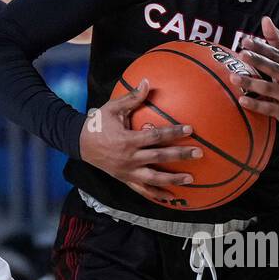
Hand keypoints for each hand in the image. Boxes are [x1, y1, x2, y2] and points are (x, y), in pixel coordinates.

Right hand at [77, 80, 201, 204]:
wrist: (79, 144)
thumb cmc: (97, 124)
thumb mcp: (113, 108)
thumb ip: (132, 98)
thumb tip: (147, 82)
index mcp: (128, 140)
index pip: (156, 136)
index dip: (174, 133)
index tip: (190, 129)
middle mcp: (129, 158)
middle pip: (159, 158)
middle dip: (180, 156)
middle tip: (199, 153)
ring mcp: (127, 172)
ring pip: (154, 178)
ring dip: (173, 179)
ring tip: (191, 179)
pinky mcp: (125, 180)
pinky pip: (143, 190)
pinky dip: (157, 195)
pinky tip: (171, 197)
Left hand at [238, 16, 278, 124]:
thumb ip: (276, 41)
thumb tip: (265, 19)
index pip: (277, 54)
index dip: (261, 47)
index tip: (245, 41)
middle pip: (274, 69)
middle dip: (257, 61)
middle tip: (241, 54)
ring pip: (269, 88)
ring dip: (251, 83)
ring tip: (233, 77)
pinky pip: (268, 108)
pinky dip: (255, 104)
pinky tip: (241, 100)